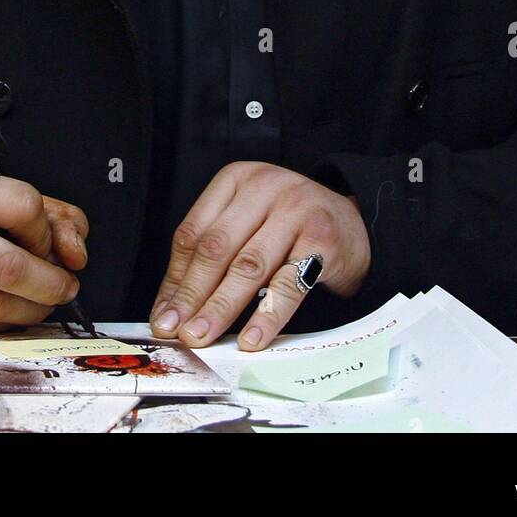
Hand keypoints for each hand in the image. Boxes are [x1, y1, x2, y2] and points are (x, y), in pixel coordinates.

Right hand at [0, 166, 88, 333]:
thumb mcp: (2, 200)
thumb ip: (55, 218)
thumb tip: (76, 256)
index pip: (23, 206)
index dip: (45, 233)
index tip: (47, 246)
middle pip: (7, 266)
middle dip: (49, 285)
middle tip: (64, 290)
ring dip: (29, 311)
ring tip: (39, 304)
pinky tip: (2, 313)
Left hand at [148, 162, 370, 351]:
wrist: (353, 225)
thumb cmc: (291, 227)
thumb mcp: (249, 224)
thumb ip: (212, 258)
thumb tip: (171, 308)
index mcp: (236, 179)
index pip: (193, 232)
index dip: (175, 278)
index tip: (163, 315)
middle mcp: (265, 187)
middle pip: (216, 247)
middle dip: (192, 295)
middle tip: (177, 330)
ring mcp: (296, 209)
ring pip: (248, 265)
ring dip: (221, 307)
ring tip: (203, 336)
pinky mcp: (322, 238)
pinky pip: (288, 283)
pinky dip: (267, 315)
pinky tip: (252, 337)